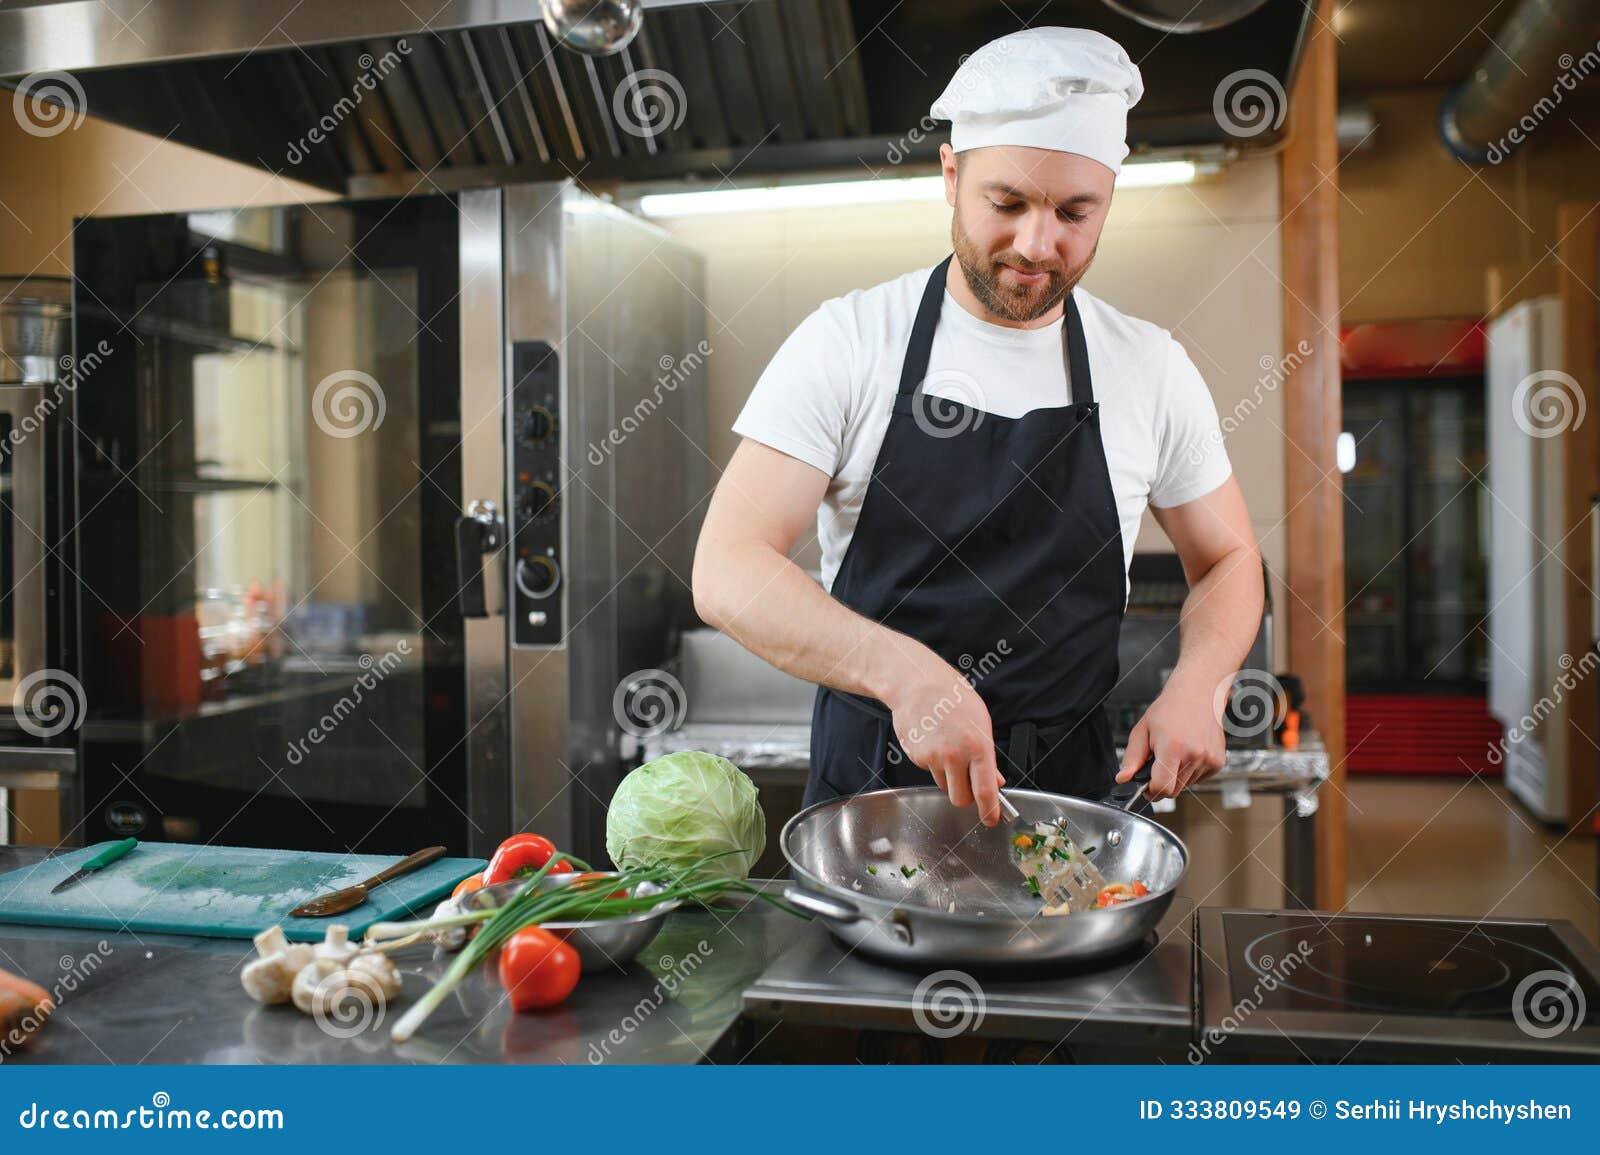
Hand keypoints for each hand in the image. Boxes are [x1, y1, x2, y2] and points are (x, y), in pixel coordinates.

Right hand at [883, 649, 1004, 825]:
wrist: (915, 683)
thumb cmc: (951, 696)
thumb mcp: (980, 721)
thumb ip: (987, 755)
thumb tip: (995, 780)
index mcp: (977, 746)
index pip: (985, 791)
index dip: (989, 811)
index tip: (991, 820)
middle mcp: (954, 756)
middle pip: (959, 798)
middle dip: (964, 795)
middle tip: (966, 780)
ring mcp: (933, 758)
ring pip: (943, 784)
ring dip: (947, 776)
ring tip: (947, 746)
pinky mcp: (915, 757)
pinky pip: (928, 770)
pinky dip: (932, 762)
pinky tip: (933, 740)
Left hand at [1116, 671, 1226, 800]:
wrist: (1199, 693)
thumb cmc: (1170, 708)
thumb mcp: (1142, 729)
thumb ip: (1132, 758)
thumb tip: (1123, 778)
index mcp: (1173, 747)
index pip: (1162, 788)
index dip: (1150, 790)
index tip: (1145, 784)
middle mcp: (1195, 755)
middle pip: (1173, 791)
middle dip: (1162, 782)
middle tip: (1158, 762)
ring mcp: (1209, 760)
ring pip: (1186, 786)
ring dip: (1176, 776)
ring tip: (1175, 751)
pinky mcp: (1218, 762)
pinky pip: (1199, 779)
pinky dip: (1190, 772)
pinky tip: (1187, 752)